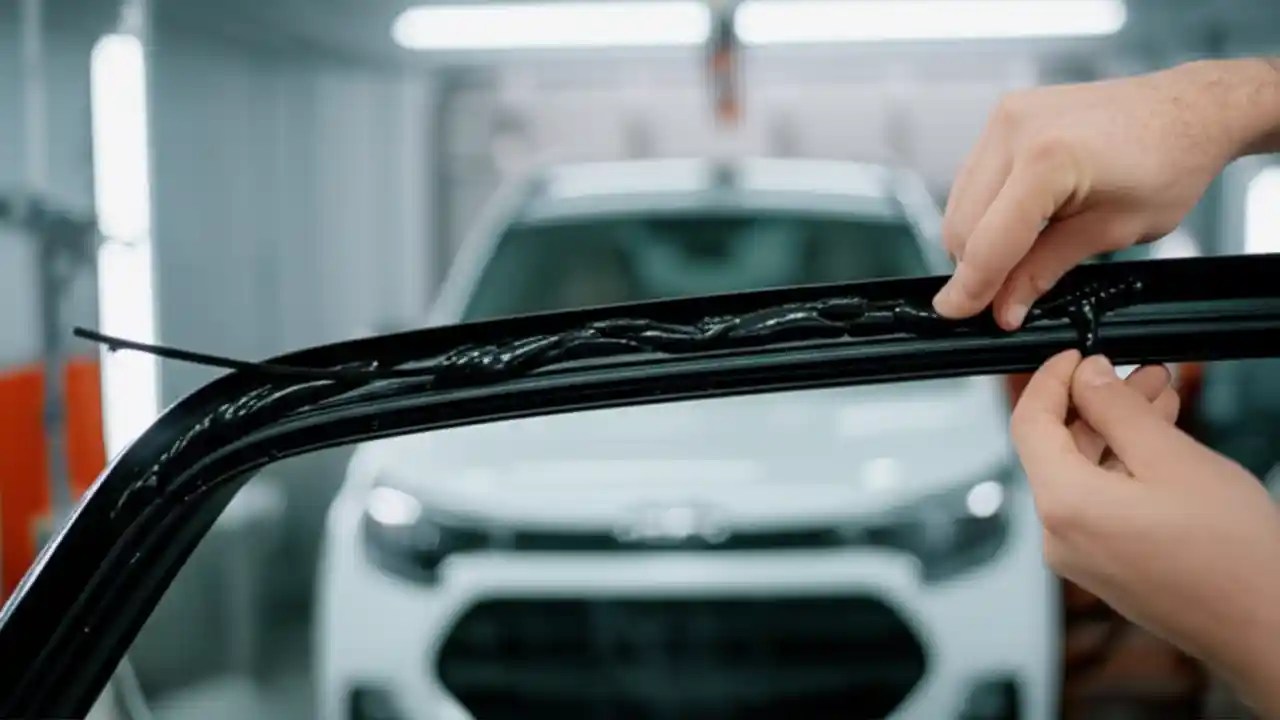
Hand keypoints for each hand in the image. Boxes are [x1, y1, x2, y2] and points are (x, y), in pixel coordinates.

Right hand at [934, 59, 1279, 328]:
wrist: (1188, 110)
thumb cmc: (1169, 163)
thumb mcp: (1111, 232)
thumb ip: (1045, 270)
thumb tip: (1004, 308)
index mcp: (1047, 160)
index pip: (989, 242)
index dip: (970, 288)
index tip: (955, 314)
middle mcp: (1015, 130)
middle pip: (962, 224)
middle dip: (974, 266)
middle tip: (997, 297)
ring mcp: (1006, 117)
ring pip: (960, 202)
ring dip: (975, 239)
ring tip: (1015, 257)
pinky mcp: (1005, 114)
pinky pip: (973, 177)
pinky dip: (983, 209)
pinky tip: (1013, 224)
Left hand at [1013, 351, 1279, 714]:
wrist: (1267, 627)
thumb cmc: (1232, 556)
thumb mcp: (1172, 458)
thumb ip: (1117, 410)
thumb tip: (1085, 376)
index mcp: (1063, 506)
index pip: (1028, 424)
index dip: (1050, 380)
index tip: (1074, 355)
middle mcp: (1059, 536)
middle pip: (1058, 448)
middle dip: (1098, 403)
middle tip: (1140, 372)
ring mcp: (1081, 556)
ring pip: (1084, 473)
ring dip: (1117, 432)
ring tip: (1160, 397)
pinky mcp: (1106, 567)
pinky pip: (1100, 502)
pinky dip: (1123, 467)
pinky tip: (1159, 443)